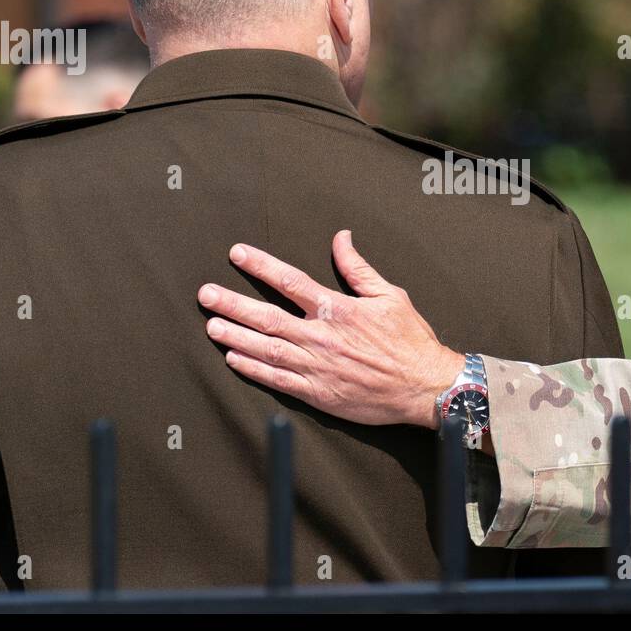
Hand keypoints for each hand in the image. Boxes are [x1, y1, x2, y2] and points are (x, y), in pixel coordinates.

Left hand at [197, 230, 464, 428]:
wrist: (425, 387)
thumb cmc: (411, 341)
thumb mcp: (390, 295)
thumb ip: (358, 268)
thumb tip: (340, 237)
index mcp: (338, 309)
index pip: (290, 282)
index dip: (260, 266)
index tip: (236, 254)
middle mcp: (321, 337)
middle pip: (267, 316)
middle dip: (232, 303)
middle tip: (205, 294)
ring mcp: (317, 367)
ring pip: (266, 349)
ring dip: (235, 336)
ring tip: (211, 325)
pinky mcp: (318, 393)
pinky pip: (278, 380)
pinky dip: (253, 369)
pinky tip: (233, 359)